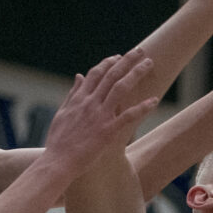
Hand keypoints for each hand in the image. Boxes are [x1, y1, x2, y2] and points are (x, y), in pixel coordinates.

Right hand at [43, 49, 159, 170]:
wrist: (57, 161)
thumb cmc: (59, 140)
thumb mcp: (62, 113)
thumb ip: (73, 94)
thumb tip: (78, 76)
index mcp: (79, 98)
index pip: (95, 74)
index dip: (108, 63)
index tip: (119, 56)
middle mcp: (90, 103)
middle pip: (111, 75)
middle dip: (127, 61)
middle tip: (140, 51)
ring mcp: (99, 115)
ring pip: (121, 88)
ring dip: (136, 73)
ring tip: (149, 64)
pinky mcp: (108, 130)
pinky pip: (128, 116)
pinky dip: (142, 107)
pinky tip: (155, 100)